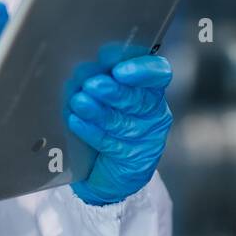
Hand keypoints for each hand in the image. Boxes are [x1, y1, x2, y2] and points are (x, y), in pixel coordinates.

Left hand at [64, 54, 172, 205]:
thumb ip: (101, 78)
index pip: (158, 73)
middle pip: (140, 99)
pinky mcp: (134, 160)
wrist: (106, 168)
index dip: (142, 69)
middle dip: (115, 92)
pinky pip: (111, 144)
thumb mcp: (105, 94)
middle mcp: (153, 112)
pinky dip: (91, 132)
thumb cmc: (105, 120)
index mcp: (150, 88)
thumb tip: (85, 67)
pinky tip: (76, 122)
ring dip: (99, 112)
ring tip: (79, 102)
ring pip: (124, 123)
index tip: (118, 69)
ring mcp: (146, 138)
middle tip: (92, 85)